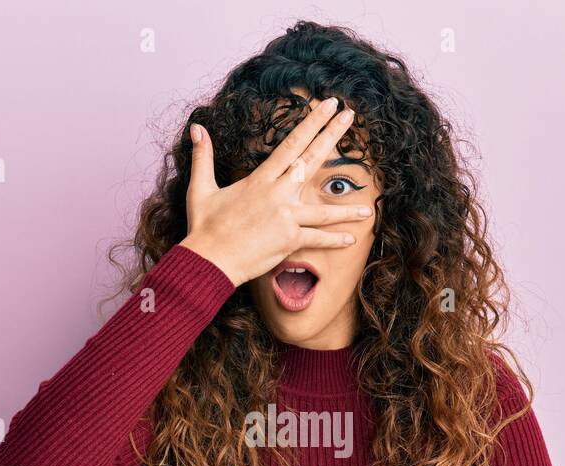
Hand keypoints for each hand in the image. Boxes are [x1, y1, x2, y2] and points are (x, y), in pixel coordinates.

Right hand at [176, 98, 372, 286]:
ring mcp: (286, 216)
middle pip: (310, 160)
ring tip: (367, 208)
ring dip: (346, 210)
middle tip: (349, 116)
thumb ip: (203, 157)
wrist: (208, 259)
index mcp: (260, 179)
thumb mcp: (201, 188)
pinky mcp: (289, 240)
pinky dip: (334, 240)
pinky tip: (351, 239)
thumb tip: (197, 127)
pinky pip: (317, 239)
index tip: (327, 105)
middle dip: (331, 135)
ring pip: (323, 210)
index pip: (291, 143)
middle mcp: (277, 193)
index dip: (311, 122)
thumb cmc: (204, 227)